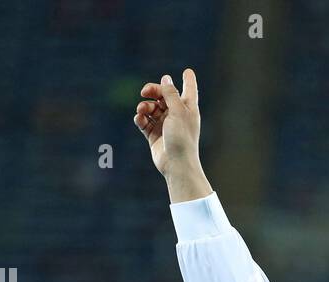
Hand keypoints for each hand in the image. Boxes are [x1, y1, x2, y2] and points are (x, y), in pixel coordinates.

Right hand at [134, 68, 212, 201]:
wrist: (176, 164)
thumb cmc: (181, 138)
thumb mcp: (177, 111)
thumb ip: (170, 93)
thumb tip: (166, 77)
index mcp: (188, 108)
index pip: (189, 90)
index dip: (188, 80)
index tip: (187, 71)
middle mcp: (177, 115)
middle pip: (163, 95)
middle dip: (153, 91)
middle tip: (144, 91)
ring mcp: (165, 125)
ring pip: (151, 108)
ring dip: (144, 106)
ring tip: (141, 110)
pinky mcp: (154, 134)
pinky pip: (144, 121)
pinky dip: (140, 118)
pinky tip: (139, 119)